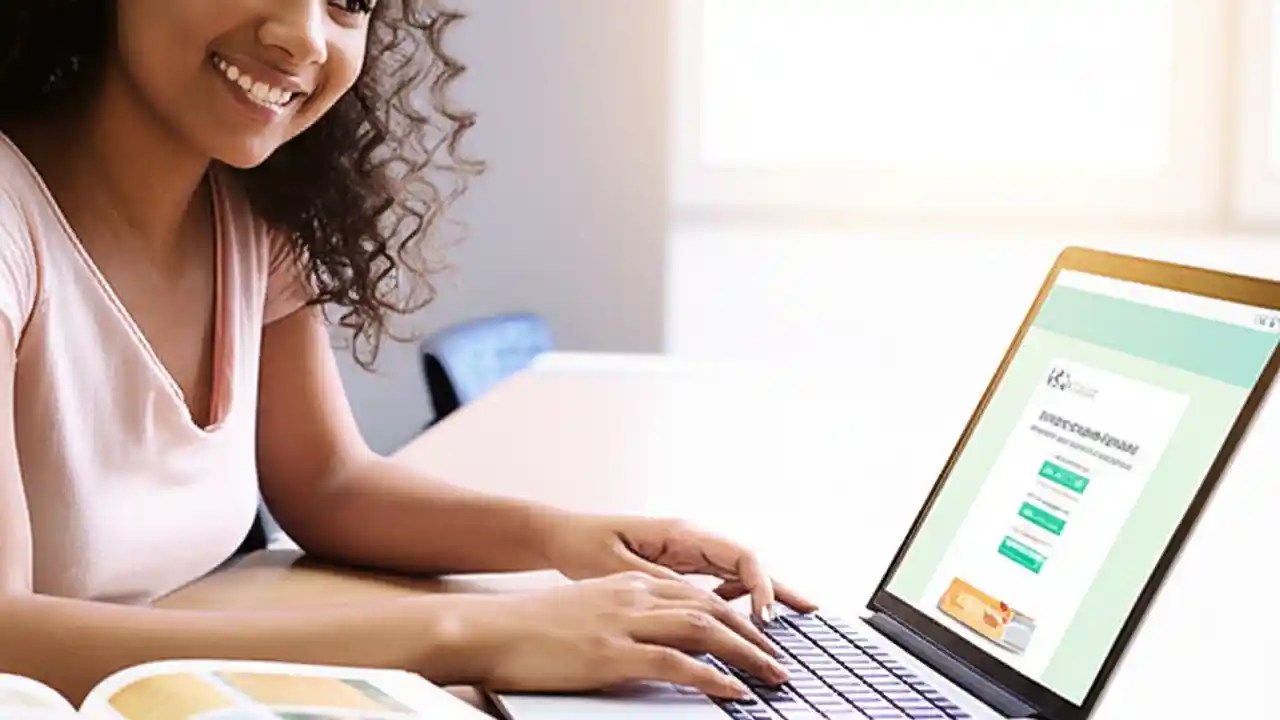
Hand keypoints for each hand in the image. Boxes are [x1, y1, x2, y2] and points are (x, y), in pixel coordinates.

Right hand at [463, 572, 790, 697]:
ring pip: (705, 629)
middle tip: (779, 659)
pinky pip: (677, 662)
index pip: (695, 593)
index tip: (759, 634)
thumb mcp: (585, 611)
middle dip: (752, 633)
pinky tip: (734, 691)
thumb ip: (623, 618)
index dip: (734, 613)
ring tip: (772, 675)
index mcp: (627, 584)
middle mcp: (633, 595)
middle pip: (710, 608)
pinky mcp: (612, 653)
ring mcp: (624, 622)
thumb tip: (653, 641)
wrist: (489, 630)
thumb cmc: (529, 628)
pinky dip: (713, 677)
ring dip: (747, 653)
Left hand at [543, 514, 817, 623]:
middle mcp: (692, 539)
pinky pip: (719, 582)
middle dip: (780, 588)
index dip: (761, 586)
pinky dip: (738, 600)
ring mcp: (688, 552)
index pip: (740, 556)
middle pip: (749, 564)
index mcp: (683, 533)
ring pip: (739, 574)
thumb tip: (702, 605)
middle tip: (812, 613)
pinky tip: (744, 622)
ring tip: (791, 621)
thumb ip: (663, 585)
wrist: (560, 535)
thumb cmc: (584, 545)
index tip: (765, 618)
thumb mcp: (620, 569)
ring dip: (763, 596)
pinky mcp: (680, 565)